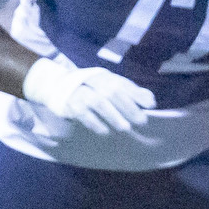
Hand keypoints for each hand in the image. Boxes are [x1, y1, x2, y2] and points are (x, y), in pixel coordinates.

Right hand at [21, 58, 155, 135]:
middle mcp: (93, 81)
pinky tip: (105, 131)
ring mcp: (80, 92)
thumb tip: (151, 101)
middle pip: (112, 92)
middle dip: (128, 107)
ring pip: (98, 102)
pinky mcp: (70, 105)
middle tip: (141, 121)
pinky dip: (95, 123)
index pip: (123, 84)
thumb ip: (131, 93)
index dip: (137, 94)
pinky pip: (83, 114)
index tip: (150, 106)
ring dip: (113, 116)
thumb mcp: (111, 86)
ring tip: (125, 128)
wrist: (57, 85)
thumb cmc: (92, 89)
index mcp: (106, 77)